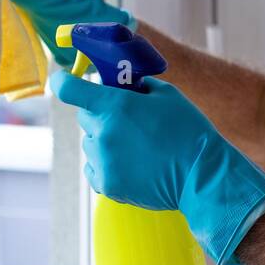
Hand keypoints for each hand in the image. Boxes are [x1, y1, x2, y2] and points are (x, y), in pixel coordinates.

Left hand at [51, 72, 264, 264]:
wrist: (201, 174)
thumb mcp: (167, 94)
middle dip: (101, 113)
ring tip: (136, 145)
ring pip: (90, 143)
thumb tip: (120, 84)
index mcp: (115, 105)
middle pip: (85, 117)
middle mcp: (103, 133)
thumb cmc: (188, 130)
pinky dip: (107, 162)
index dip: (63, 82)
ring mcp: (103, 161)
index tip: (64, 79)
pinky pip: (95, 167)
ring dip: (105, 139)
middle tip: (126, 118)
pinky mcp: (107, 184)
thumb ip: (137, 87)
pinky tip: (132, 161)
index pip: (70, 90)